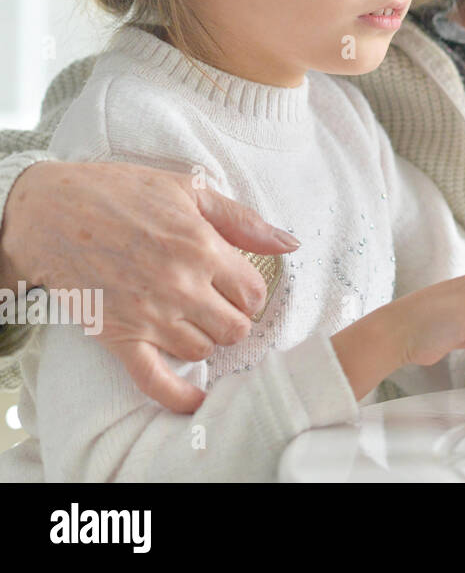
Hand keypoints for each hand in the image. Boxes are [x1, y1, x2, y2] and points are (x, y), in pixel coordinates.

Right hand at [0, 160, 299, 412]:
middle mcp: (180, 286)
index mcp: (203, 248)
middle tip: (217, 305)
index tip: (236, 287)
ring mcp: (149, 315)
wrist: (50, 213)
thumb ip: (242, 220)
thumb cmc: (122, 193)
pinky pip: (154, 380)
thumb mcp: (189, 190)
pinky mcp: (117, 336)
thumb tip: (289, 244)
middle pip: (235, 328)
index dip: (250, 292)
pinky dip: (178, 396)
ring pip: (203, 351)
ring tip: (192, 321)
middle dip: (233, 318)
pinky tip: (196, 400)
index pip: (254, 293)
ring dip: (205, 340)